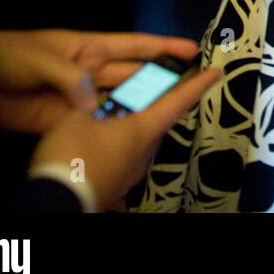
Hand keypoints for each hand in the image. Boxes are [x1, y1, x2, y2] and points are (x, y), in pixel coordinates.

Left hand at [0, 29, 201, 134]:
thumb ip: (70, 78)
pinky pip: (94, 125)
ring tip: (168, 116)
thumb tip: (95, 100)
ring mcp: (78, 97)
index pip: (132, 46)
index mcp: (87, 48)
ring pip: (117, 103)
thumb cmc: (6, 57)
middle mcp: (89, 71)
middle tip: (189, 89)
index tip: (192, 50)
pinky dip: (111, 130)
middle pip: (131, 77)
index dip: (162, 47)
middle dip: (159, 81)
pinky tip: (131, 137)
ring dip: (138, 109)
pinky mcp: (64, 120)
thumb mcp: (38, 59)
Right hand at [27, 66, 219, 210]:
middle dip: (159, 101)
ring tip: (122, 109)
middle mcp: (146, 150)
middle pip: (159, 119)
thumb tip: (98, 97)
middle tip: (155, 84)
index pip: (178, 101)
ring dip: (137, 122)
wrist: (57, 200)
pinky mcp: (120, 182)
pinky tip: (105, 138)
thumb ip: (92, 102)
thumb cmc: (73, 154)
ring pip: (142, 138)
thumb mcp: (77, 117)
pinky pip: (127, 154)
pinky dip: (122, 140)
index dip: (198, 85)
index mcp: (144, 128)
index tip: (216, 73)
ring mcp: (134, 169)